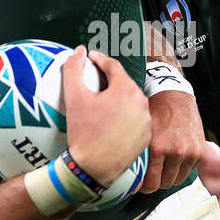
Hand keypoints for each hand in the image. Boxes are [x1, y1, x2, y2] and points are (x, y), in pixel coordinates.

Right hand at [63, 47, 149, 184]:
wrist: (93, 168)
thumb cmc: (83, 132)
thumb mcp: (73, 97)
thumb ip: (73, 68)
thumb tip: (79, 50)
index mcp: (125, 89)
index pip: (112, 66)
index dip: (99, 59)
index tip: (89, 59)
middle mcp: (141, 102)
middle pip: (123, 83)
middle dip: (109, 79)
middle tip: (94, 79)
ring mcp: (146, 120)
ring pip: (131, 101)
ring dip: (118, 98)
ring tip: (103, 102)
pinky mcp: (146, 136)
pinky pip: (135, 119)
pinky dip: (125, 116)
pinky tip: (112, 121)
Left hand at [141, 91, 203, 192]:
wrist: (175, 96)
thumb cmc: (154, 113)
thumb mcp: (142, 132)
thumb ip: (139, 155)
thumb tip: (132, 180)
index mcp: (158, 148)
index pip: (151, 184)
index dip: (144, 188)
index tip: (141, 186)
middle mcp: (176, 152)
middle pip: (165, 184)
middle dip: (157, 182)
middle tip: (151, 175)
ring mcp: (190, 153)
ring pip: (178, 179)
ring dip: (170, 176)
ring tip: (163, 166)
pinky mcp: (200, 152)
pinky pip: (189, 171)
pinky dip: (182, 167)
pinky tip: (175, 156)